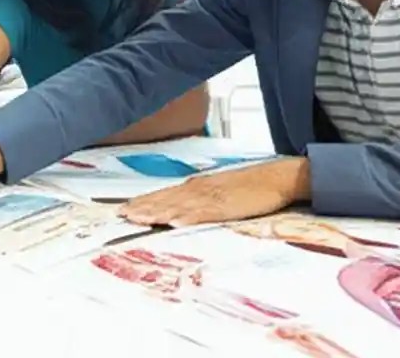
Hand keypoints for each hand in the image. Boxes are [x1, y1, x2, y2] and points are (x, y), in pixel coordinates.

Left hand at [118, 158, 310, 226]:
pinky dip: (187, 217)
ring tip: (138, 219)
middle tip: (122, 215)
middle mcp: (200, 188)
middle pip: (165, 198)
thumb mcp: (221, 189)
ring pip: (178, 205)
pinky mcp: (226, 205)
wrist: (277, 177)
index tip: (125, 208)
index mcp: (198, 185)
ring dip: (157, 212)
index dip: (144, 201)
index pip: (165, 194)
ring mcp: (212, 196)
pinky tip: (174, 221)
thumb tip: (181, 205)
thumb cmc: (251, 185)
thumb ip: (201, 196)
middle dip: (143, 207)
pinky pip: (203, 212)